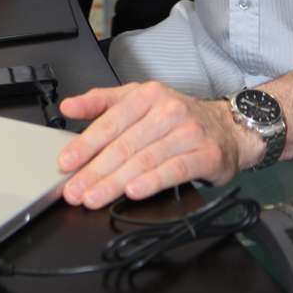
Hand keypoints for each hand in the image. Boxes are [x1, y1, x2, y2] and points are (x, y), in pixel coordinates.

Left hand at [56, 81, 261, 207]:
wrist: (227, 127)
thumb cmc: (176, 117)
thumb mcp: (138, 100)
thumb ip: (101, 103)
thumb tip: (68, 106)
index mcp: (148, 95)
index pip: (111, 120)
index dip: (86, 143)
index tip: (65, 163)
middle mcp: (168, 110)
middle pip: (125, 144)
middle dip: (95, 170)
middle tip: (74, 191)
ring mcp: (188, 132)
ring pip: (145, 159)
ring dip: (116, 182)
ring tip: (94, 197)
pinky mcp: (206, 154)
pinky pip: (174, 170)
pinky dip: (152, 182)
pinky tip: (134, 192)